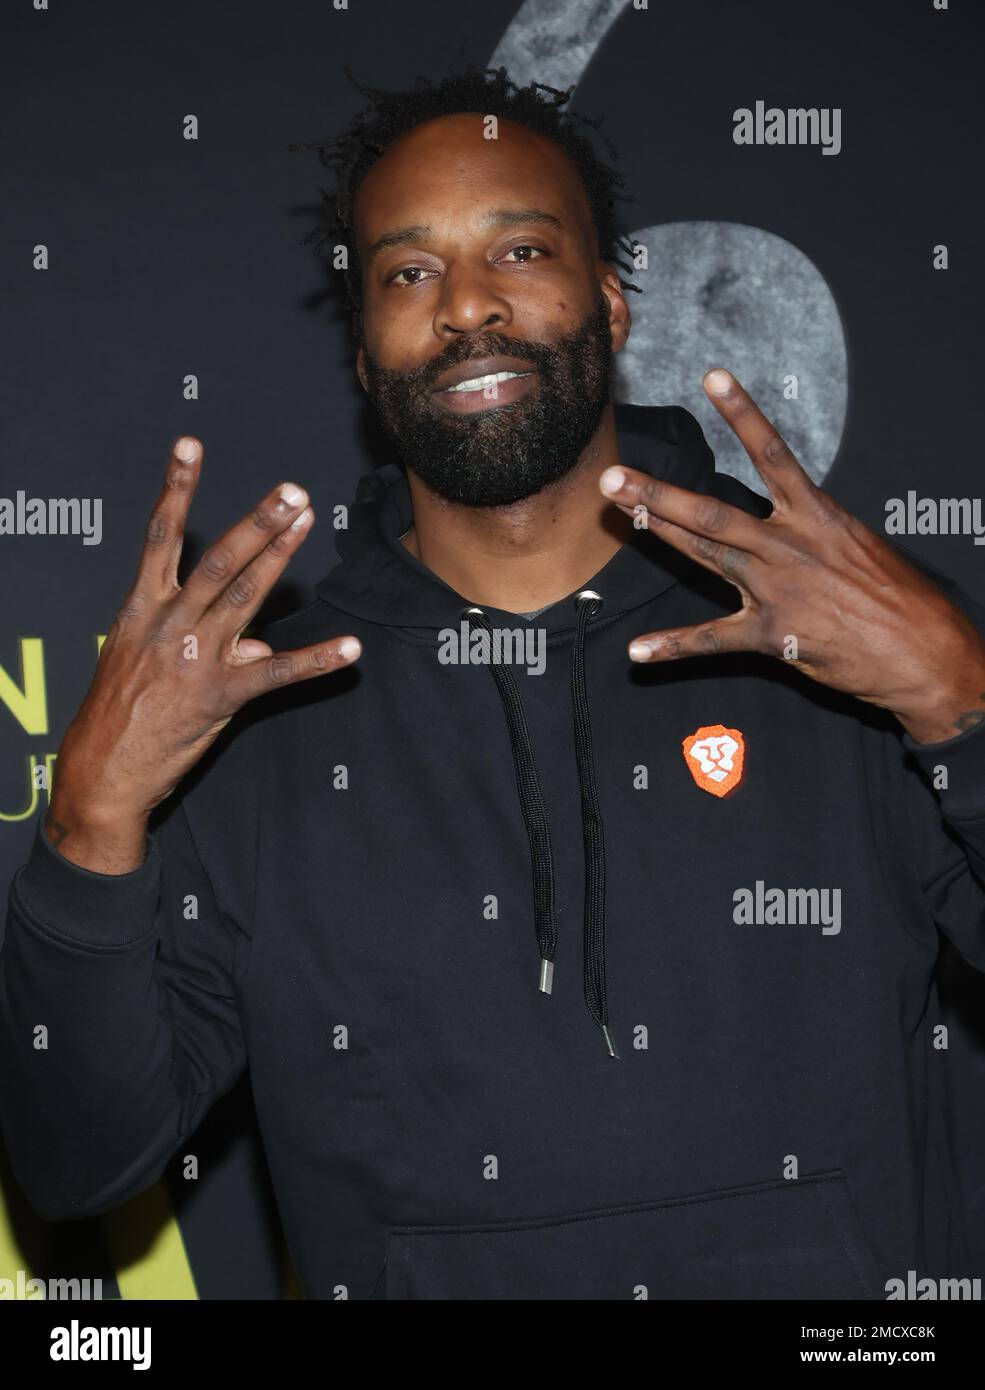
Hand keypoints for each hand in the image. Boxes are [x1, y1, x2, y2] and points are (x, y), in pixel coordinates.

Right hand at [47, 436, 361, 870]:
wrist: (103, 767)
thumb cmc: (122, 709)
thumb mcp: (144, 657)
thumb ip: (200, 637)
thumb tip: (257, 646)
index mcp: (142, 606)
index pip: (160, 535)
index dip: (175, 488)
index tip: (190, 446)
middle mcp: (169, 623)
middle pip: (218, 560)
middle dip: (256, 522)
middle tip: (289, 491)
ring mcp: (195, 658)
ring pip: (244, 597)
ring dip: (280, 558)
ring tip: (307, 521)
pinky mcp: (220, 696)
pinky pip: (276, 675)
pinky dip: (316, 660)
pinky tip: (350, 648)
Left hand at [599, 369, 984, 744]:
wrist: (925, 652)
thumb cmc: (900, 598)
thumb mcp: (860, 545)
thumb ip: (814, 530)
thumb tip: (789, 517)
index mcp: (817, 518)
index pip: (773, 455)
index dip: (743, 414)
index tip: (713, 377)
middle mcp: (790, 547)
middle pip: (713, 512)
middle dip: (660, 493)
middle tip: (615, 476)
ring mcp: (777, 591)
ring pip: (705, 556)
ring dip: (658, 534)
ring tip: (619, 514)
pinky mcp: (773, 636)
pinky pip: (713, 640)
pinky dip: (674, 646)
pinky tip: (639, 651)